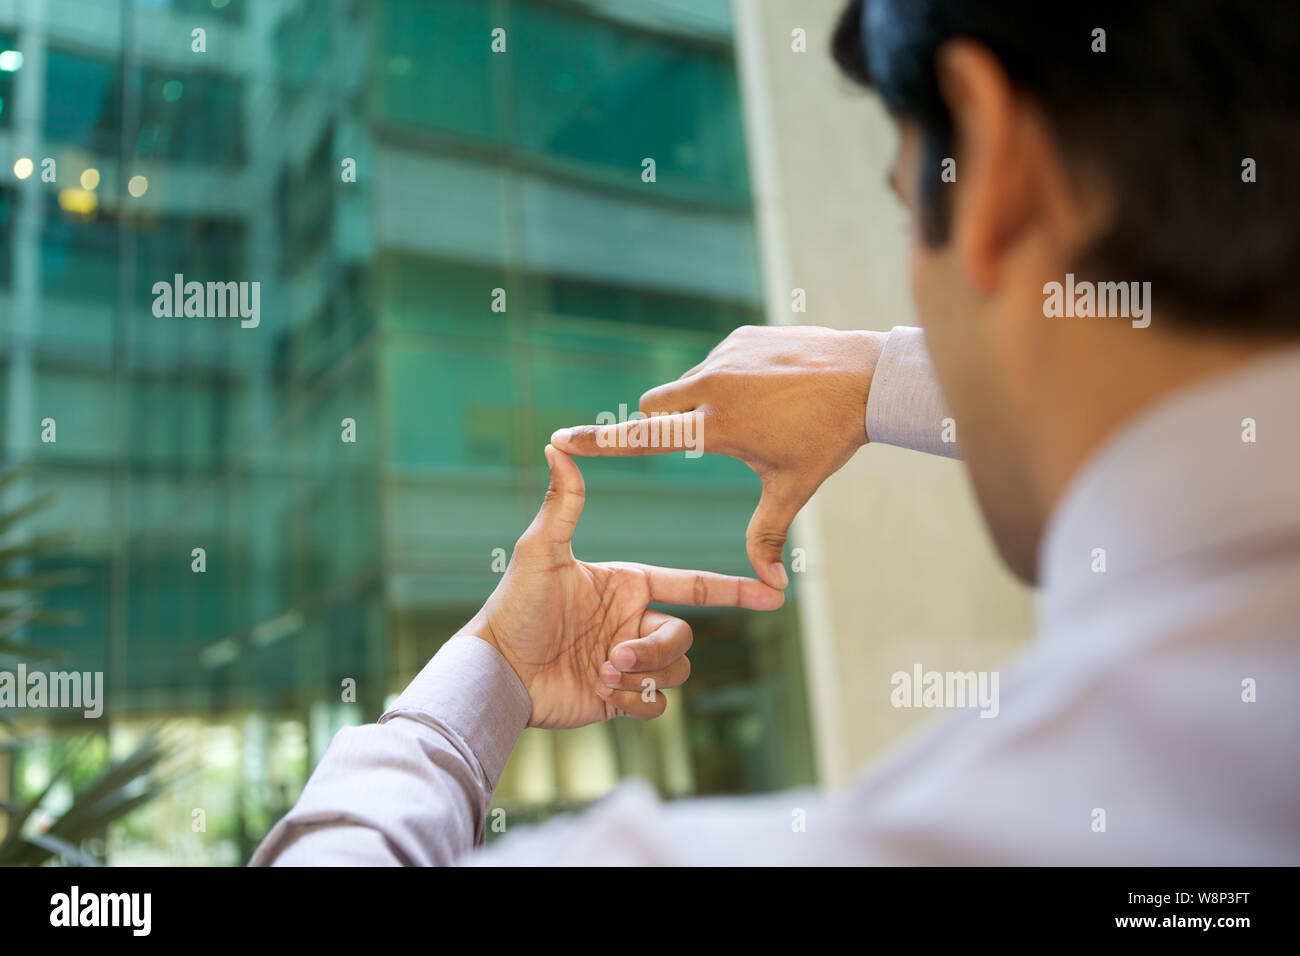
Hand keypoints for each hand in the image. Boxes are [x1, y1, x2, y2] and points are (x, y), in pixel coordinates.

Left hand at [459, 444, 784, 729]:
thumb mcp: (541, 551)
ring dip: (643, 676)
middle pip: (685, 635)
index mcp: (629, 585)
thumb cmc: (515, 606)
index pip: (693, 584)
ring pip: (676, 671)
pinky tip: (602, 696)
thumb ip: (561, 502)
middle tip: (612, 656)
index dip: (735, 589)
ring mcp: (629, 661)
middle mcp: (633, 621)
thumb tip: (555, 445)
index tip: (773, 593)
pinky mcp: (620, 698)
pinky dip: (636, 702)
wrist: (497, 672)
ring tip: (602, 674)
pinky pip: (658, 707)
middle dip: (655, 648)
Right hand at [550, 325, 884, 589]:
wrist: (866, 376)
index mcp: (716, 426)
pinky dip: (728, 377)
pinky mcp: (739, 336)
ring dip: (702, 400)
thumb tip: (771, 590)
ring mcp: (724, 355)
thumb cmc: (827, 439)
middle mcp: (712, 385)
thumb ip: (768, 537)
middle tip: (708, 437)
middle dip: (665, 421)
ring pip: (687, 382)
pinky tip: (770, 387)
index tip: (561, 439)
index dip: (599, 442)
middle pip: (655, 405)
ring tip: (757, 413)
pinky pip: (716, 360)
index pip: (642, 436)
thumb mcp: (792, 489)